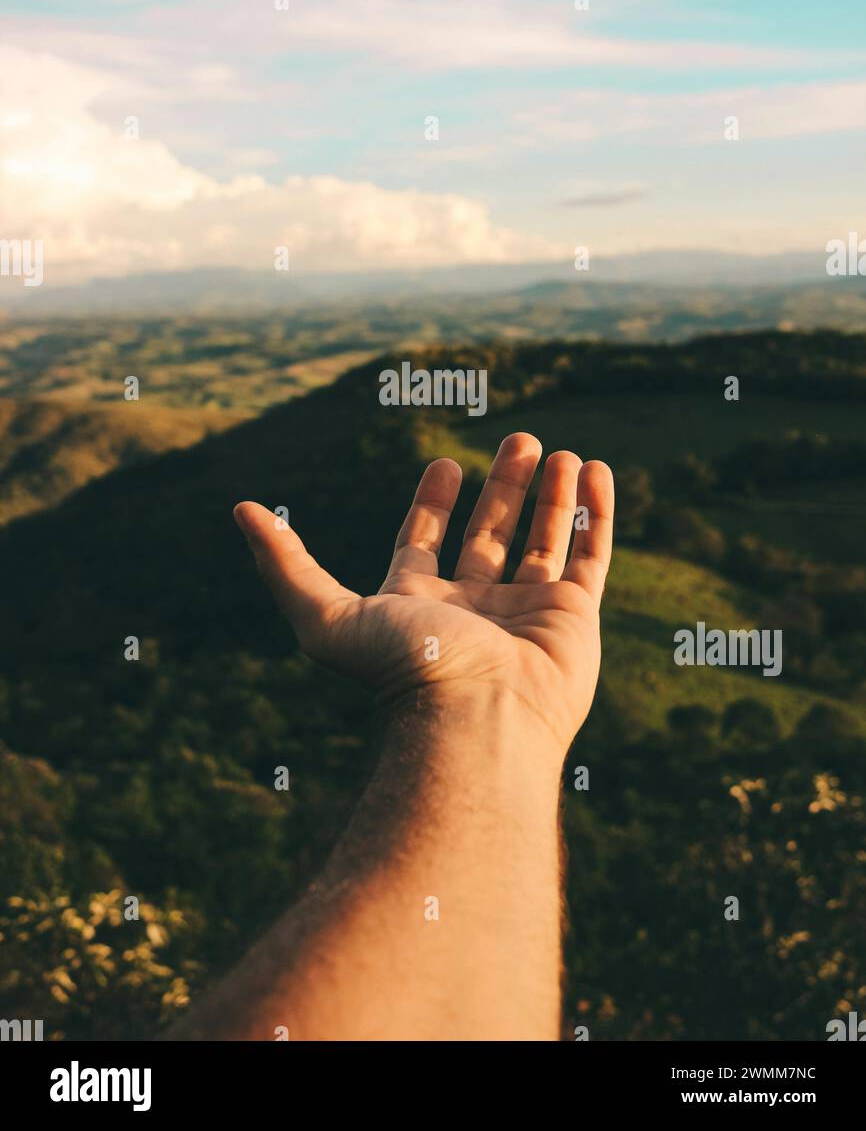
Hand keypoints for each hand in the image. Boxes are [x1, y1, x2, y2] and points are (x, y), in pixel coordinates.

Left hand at [234, 433, 613, 754]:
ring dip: (550, 495)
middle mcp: (474, 610)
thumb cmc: (403, 671)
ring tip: (558, 449)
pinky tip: (595, 472)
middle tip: (520, 439)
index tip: (445, 464)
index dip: (434, 504)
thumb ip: (285, 563)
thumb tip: (241, 510)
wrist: (477, 722)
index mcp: (420, 606)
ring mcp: (528, 613)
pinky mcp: (576, 617)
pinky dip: (594, 513)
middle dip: (503, 487)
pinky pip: (590, 555)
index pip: (427, 545)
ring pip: (542, 541)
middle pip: (489, 535)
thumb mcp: (326, 614)